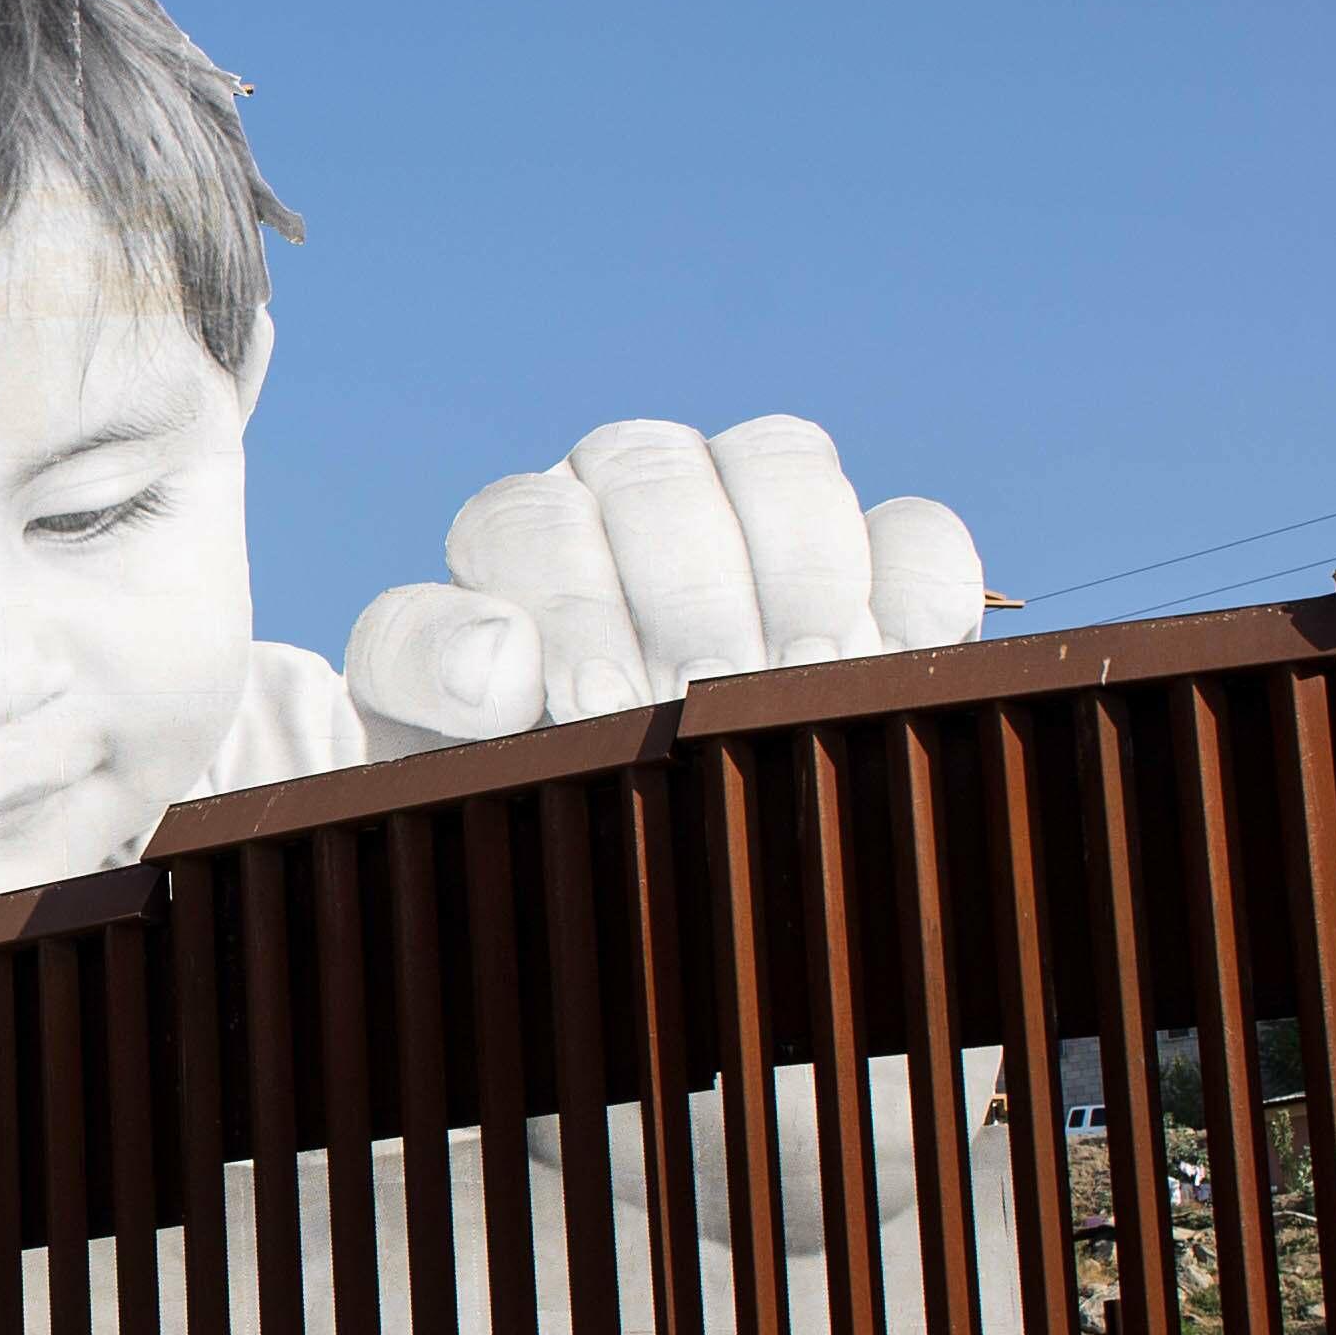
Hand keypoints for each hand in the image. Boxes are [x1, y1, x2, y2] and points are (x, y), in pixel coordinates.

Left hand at [345, 416, 986, 750]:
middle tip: (696, 693)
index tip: (591, 701)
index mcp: (523, 541)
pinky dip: (913, 588)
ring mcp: (762, 521)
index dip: (568, 600)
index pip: (533, 518)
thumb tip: (500, 656)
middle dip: (681, 588)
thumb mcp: (426, 749)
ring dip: (793, 571)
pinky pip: (915, 531)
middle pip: (657, 469)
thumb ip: (420, 673)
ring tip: (794, 681)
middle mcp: (636, 503)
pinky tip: (889, 663)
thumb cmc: (519, 804)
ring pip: (784, 460)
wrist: (631, 875)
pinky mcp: (881, 570)